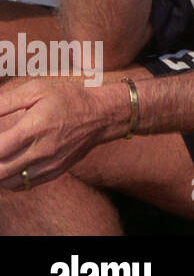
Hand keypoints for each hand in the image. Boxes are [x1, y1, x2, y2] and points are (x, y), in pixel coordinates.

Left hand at [0, 79, 120, 189]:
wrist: (102, 115)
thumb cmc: (68, 99)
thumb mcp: (37, 90)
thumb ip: (5, 102)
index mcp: (33, 128)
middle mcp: (41, 151)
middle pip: (0, 170)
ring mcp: (48, 164)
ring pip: (9, 182)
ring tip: (2, 156)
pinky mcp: (54, 172)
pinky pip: (24, 185)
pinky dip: (11, 180)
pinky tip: (11, 165)